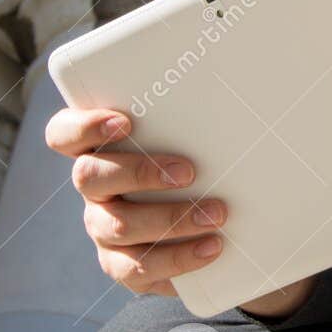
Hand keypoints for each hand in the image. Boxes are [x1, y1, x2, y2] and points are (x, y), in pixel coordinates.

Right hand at [43, 107, 310, 315]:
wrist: (225, 218)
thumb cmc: (207, 157)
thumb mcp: (205, 128)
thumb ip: (215, 98)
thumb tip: (267, 62)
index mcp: (101, 148)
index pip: (64, 134)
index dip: (83, 127)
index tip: (125, 121)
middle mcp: (96, 188)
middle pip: (89, 178)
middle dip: (141, 173)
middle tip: (190, 171)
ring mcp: (105, 227)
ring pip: (116, 227)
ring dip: (169, 219)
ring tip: (218, 215)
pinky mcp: (125, 264)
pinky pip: (137, 269)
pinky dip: (176, 259)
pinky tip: (212, 248)